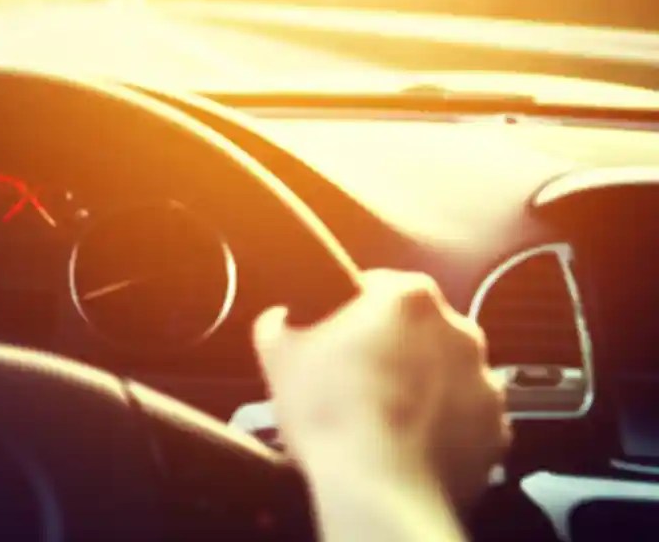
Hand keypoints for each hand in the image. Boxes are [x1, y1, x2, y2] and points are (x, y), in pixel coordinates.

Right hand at [253, 270, 508, 511]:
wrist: (377, 490)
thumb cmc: (328, 414)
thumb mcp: (279, 355)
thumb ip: (279, 321)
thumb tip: (281, 318)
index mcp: (409, 298)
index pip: (379, 286)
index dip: (352, 312)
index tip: (336, 337)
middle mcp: (458, 330)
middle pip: (418, 330)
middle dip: (392, 350)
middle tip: (355, 382)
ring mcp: (484, 381)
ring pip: (445, 375)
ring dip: (420, 388)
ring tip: (382, 420)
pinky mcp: (496, 430)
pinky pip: (465, 420)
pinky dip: (443, 429)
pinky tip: (407, 446)